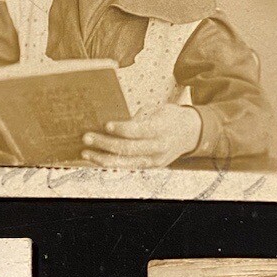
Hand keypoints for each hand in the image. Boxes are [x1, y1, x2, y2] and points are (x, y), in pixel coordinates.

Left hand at [80, 104, 202, 168]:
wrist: (190, 133)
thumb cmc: (170, 117)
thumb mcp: (158, 109)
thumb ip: (139, 117)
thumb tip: (115, 123)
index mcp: (162, 129)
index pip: (138, 131)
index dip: (121, 129)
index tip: (106, 125)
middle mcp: (159, 147)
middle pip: (128, 148)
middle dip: (105, 144)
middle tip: (87, 137)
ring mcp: (155, 160)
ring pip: (125, 163)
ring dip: (103, 158)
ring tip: (86, 152)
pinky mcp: (151, 166)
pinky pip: (128, 166)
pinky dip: (111, 162)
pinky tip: (97, 158)